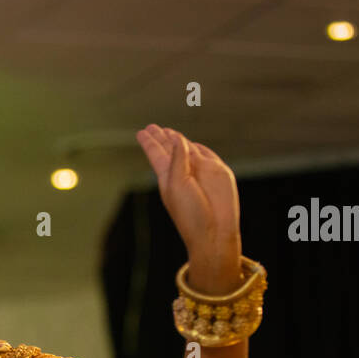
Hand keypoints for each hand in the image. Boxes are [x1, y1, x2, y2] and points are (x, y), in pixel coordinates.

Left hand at [136, 124, 240, 268]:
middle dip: (161, 138)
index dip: (150, 142)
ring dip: (177, 140)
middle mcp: (182, 172)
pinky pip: (206, 154)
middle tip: (151, 127)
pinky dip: (198, 148)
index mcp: (167, 176)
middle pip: (169, 149)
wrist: (214, 230)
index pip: (156, 154)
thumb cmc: (190, 213)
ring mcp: (200, 170)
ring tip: (167, 131)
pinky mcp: (217, 171)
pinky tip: (190, 143)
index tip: (141, 132)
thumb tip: (177, 137)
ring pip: (186, 150)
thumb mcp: (177, 184)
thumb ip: (178, 160)